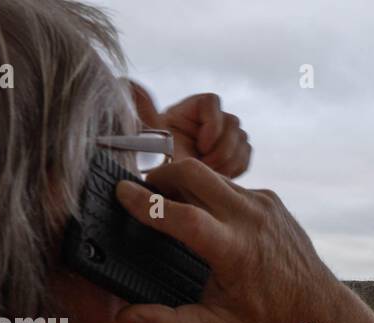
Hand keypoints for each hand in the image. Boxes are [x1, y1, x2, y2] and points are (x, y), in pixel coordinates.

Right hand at [112, 160, 337, 322]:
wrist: (316, 306)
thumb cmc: (265, 318)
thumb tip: (127, 316)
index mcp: (235, 250)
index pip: (185, 217)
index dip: (149, 203)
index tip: (122, 191)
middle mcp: (250, 219)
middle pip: (194, 173)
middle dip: (161, 176)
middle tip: (143, 191)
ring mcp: (263, 203)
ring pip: (211, 175)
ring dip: (185, 182)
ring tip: (169, 202)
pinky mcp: (270, 198)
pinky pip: (230, 185)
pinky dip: (210, 193)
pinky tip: (205, 214)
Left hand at [129, 81, 251, 177]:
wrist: (170, 187)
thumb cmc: (156, 160)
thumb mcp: (148, 136)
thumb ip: (144, 111)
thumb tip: (126, 83)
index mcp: (192, 108)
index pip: (213, 102)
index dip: (212, 124)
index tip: (200, 146)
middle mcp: (212, 119)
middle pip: (233, 123)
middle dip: (221, 150)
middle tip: (205, 167)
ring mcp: (226, 137)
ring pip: (242, 141)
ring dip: (228, 161)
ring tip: (209, 175)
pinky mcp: (236, 154)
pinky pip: (246, 157)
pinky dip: (236, 169)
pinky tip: (218, 178)